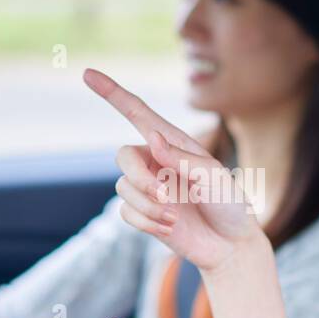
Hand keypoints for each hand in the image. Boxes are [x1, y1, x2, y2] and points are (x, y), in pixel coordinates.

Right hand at [84, 68, 263, 271]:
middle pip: (123, 157)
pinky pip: (127, 213)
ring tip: (175, 217)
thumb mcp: (213, 176)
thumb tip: (150, 137)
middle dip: (140, 178)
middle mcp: (154, 160)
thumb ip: (181, 157)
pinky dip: (148, 223)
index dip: (111, 92)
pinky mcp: (142, 213)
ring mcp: (146, 187)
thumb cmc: (228, 203)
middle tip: (166, 196)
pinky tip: (170, 228)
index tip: (88, 73)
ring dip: (149, 206)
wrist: (230, 244)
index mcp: (172, 142)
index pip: (136, 112)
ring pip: (124, 189)